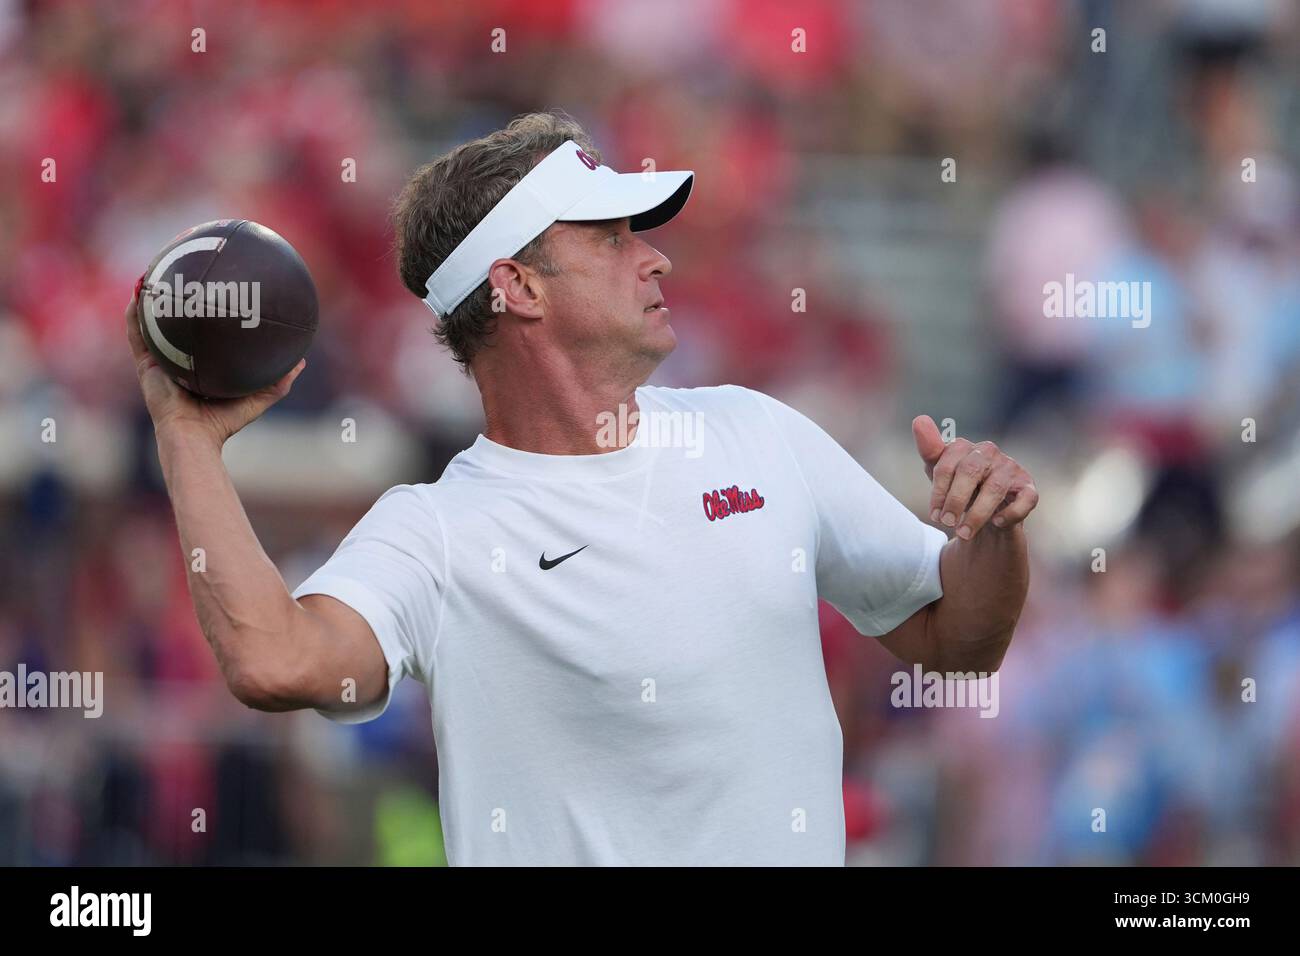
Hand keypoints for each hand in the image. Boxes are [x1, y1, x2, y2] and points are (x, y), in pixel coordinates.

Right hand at [127, 276, 305, 445]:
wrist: (193, 436)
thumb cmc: (224, 422)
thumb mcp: (259, 396)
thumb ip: (279, 380)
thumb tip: (302, 361)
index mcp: (202, 365)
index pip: (204, 334)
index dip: (207, 313)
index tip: (217, 287)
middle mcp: (179, 359)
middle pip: (176, 322)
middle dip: (177, 297)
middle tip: (184, 271)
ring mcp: (159, 360)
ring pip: (151, 322)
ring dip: (151, 297)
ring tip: (154, 269)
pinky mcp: (145, 364)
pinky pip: (136, 332)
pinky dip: (135, 311)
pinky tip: (140, 289)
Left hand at [911, 415, 1038, 539]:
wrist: (986, 517)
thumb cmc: (960, 489)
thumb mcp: (940, 473)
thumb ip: (930, 450)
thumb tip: (919, 419)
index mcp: (965, 447)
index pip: (947, 464)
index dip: (939, 492)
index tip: (934, 515)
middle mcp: (990, 453)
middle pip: (970, 471)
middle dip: (955, 500)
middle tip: (946, 523)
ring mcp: (1011, 469)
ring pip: (995, 488)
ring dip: (977, 514)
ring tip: (963, 533)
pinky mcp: (1029, 488)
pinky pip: (1025, 499)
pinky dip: (1011, 513)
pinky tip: (997, 523)